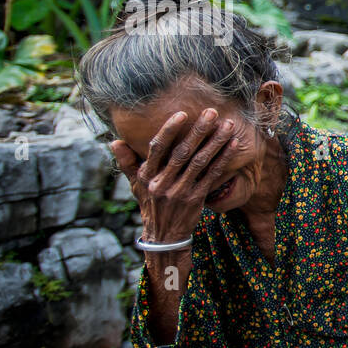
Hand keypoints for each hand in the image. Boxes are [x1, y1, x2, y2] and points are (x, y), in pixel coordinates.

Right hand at [110, 108, 239, 242]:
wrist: (164, 235)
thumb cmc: (150, 204)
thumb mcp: (135, 185)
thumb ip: (127, 162)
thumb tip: (114, 141)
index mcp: (147, 176)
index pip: (157, 148)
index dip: (169, 130)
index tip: (182, 114)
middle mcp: (162, 183)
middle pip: (182, 153)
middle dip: (199, 131)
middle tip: (212, 112)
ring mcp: (180, 191)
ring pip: (200, 162)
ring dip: (216, 142)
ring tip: (228, 125)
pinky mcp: (196, 199)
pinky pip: (212, 175)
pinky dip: (223, 159)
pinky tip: (233, 145)